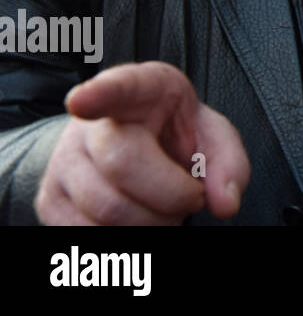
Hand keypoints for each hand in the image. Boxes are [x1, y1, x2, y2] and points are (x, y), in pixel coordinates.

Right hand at [35, 61, 250, 224]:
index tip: (82, 100)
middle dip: (170, 195)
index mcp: (141, 90)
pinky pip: (86, 234)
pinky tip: (141, 221)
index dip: (100, 93)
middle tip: (191, 197)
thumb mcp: (213, 137)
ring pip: (105, 208)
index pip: (118, 87)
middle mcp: (93, 122)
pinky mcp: (50, 200)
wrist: (136, 147)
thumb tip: (225, 203)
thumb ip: (229, 164)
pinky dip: (124, 240)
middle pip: (122, 164)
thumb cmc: (177, 136)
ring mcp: (64, 161)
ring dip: (151, 224)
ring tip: (167, 210)